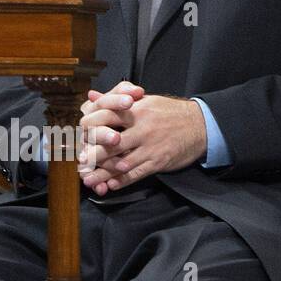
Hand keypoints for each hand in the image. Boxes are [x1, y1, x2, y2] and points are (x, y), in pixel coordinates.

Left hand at [78, 89, 207, 194]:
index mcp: (137, 110)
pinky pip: (136, 174)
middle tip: (79, 162)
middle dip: (93, 154)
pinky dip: (122, 180)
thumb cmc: (170, 112)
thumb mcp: (146, 100)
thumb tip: (92, 95)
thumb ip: (116, 99)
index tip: (79, 135)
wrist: (200, 125)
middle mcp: (142, 128)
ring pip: (122, 162)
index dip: (91, 126)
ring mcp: (150, 146)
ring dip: (103, 173)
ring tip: (89, 180)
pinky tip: (110, 185)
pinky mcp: (158, 161)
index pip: (107, 116)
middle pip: (111, 143)